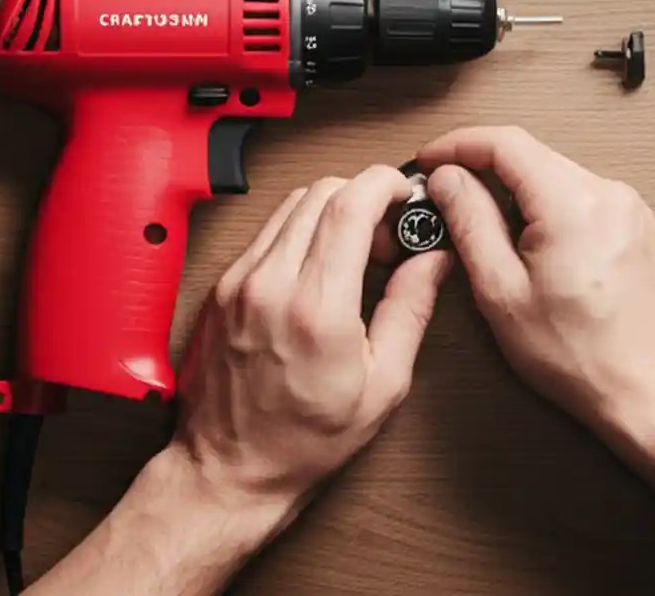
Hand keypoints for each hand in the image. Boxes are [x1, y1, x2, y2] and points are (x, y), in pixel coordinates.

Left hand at [174, 166, 452, 504]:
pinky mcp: (221, 287)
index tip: (405, 194)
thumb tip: (433, 260)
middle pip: (321, 192)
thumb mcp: (382, 384)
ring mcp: (238, 282)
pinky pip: (266, 234)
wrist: (231, 470)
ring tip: (353, 255)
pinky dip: (300, 234)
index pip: (350, 203)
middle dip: (363, 197)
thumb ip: (411, 309)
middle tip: (385, 236)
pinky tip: (318, 270)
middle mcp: (269, 284)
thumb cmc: (303, 441)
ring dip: (330, 212)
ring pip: (290, 206)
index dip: (385, 184)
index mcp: (316, 306)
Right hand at [418, 126, 654, 433]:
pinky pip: (575, 194)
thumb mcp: (501, 291)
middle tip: (443, 195)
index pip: (506, 143)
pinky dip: (540, 205)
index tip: (431, 159)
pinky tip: (521, 239)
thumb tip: (448, 180)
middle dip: (480, 167)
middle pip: (530, 154)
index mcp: (574, 205)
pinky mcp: (632, 223)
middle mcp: (608, 195)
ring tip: (479, 225)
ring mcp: (626, 207)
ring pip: (551, 173)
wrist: (643, 389)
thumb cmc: (579, 356)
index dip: (458, 144)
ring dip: (510, 189)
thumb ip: (469, 223)